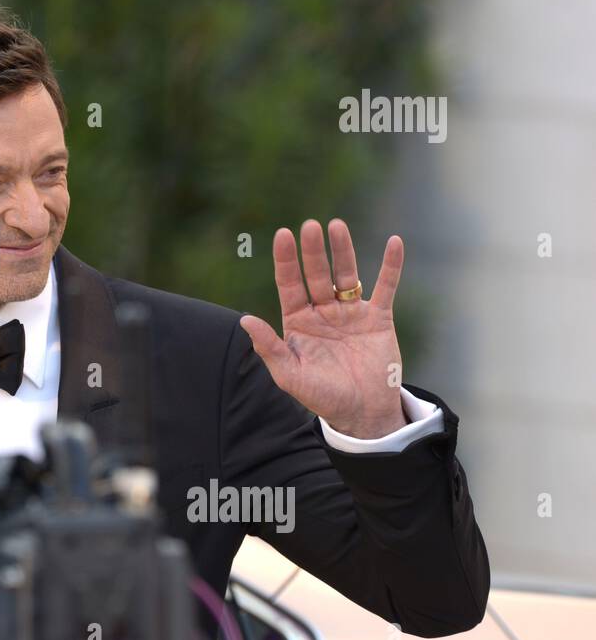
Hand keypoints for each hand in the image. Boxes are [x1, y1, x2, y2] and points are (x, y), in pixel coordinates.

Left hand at [239, 219, 405, 438]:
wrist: (362, 414)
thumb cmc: (322, 397)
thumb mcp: (290, 375)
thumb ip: (269, 347)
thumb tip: (244, 320)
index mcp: (298, 322)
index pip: (289, 284)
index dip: (286, 260)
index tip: (283, 236)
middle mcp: (323, 312)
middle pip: (316, 274)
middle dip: (313, 251)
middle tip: (310, 226)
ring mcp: (351, 313)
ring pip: (346, 275)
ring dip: (343, 250)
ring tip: (336, 226)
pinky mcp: (379, 318)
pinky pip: (386, 287)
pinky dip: (391, 266)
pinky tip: (394, 242)